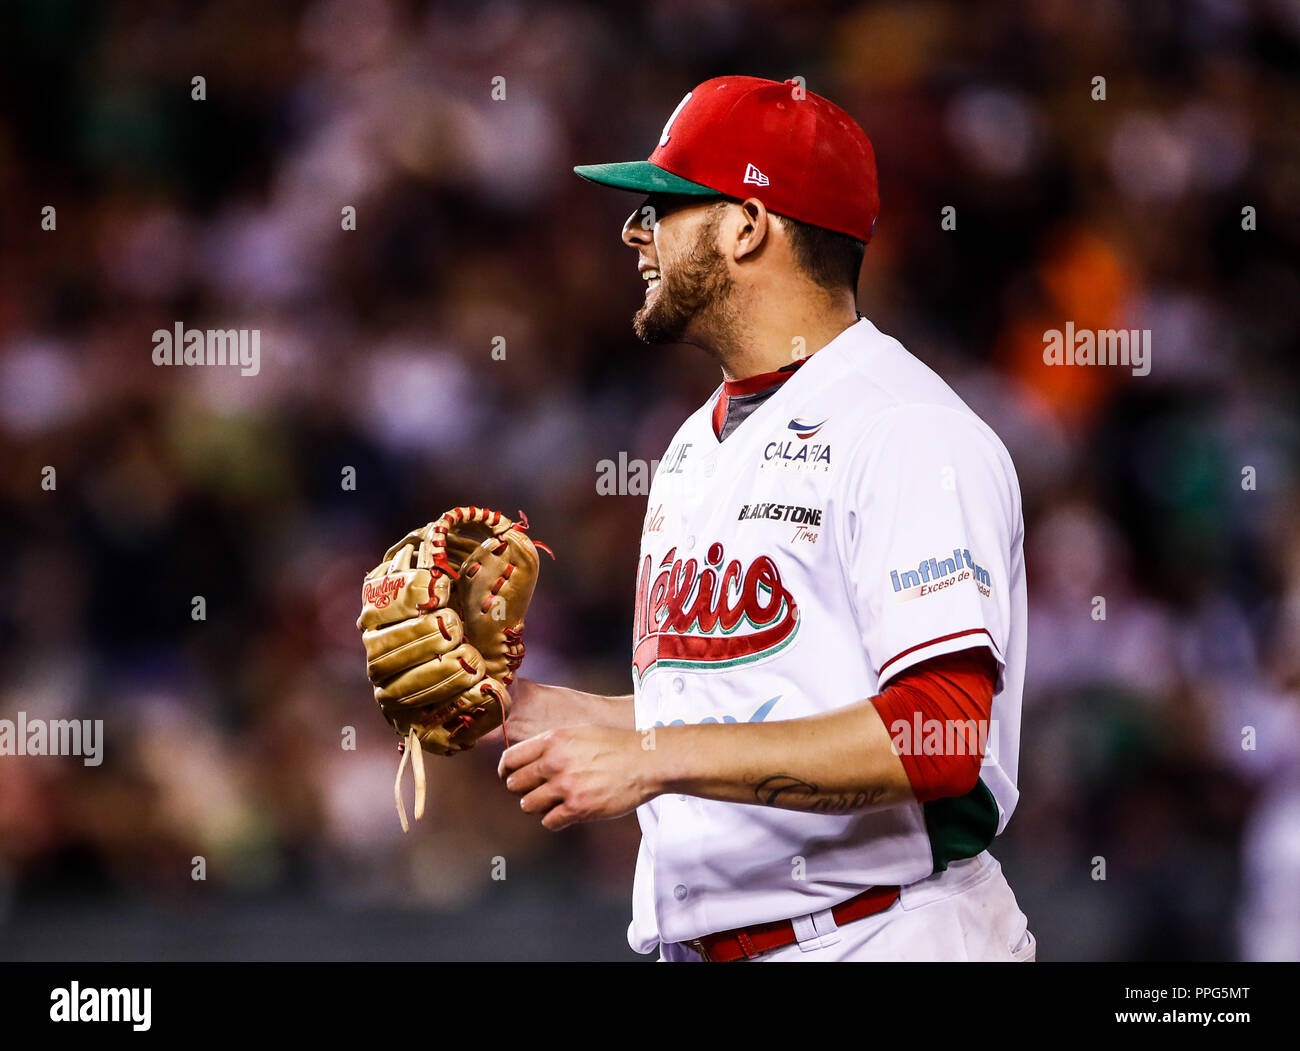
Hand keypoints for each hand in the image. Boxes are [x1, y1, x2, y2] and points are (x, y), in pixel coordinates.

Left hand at [498, 725, 660, 829]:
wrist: (646, 761)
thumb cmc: (616, 745)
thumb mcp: (579, 732)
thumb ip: (552, 744)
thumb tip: (529, 758)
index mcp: (553, 740)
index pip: (510, 758)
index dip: (507, 771)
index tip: (509, 777)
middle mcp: (555, 762)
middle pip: (515, 784)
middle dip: (523, 790)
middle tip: (535, 790)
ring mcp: (566, 786)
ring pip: (528, 805)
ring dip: (538, 806)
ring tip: (553, 802)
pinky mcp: (579, 808)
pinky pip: (549, 821)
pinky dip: (554, 820)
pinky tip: (566, 812)